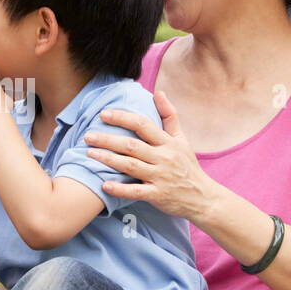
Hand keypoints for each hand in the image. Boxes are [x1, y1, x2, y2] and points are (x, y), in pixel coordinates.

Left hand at [83, 90, 219, 221]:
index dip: (122, 118)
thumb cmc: (187, 166)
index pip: (142, 125)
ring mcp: (160, 177)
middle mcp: (163, 158)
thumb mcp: (182, 139)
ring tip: (89, 154)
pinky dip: (120, 188)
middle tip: (88, 136)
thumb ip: (169, 115)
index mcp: (167, 142)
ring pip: (131, 166)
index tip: (104, 114)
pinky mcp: (158, 195)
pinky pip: (136, 191)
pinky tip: (104, 184)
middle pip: (132, 145)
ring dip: (108, 159)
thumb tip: (158, 92)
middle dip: (108, 139)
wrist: (203, 197)